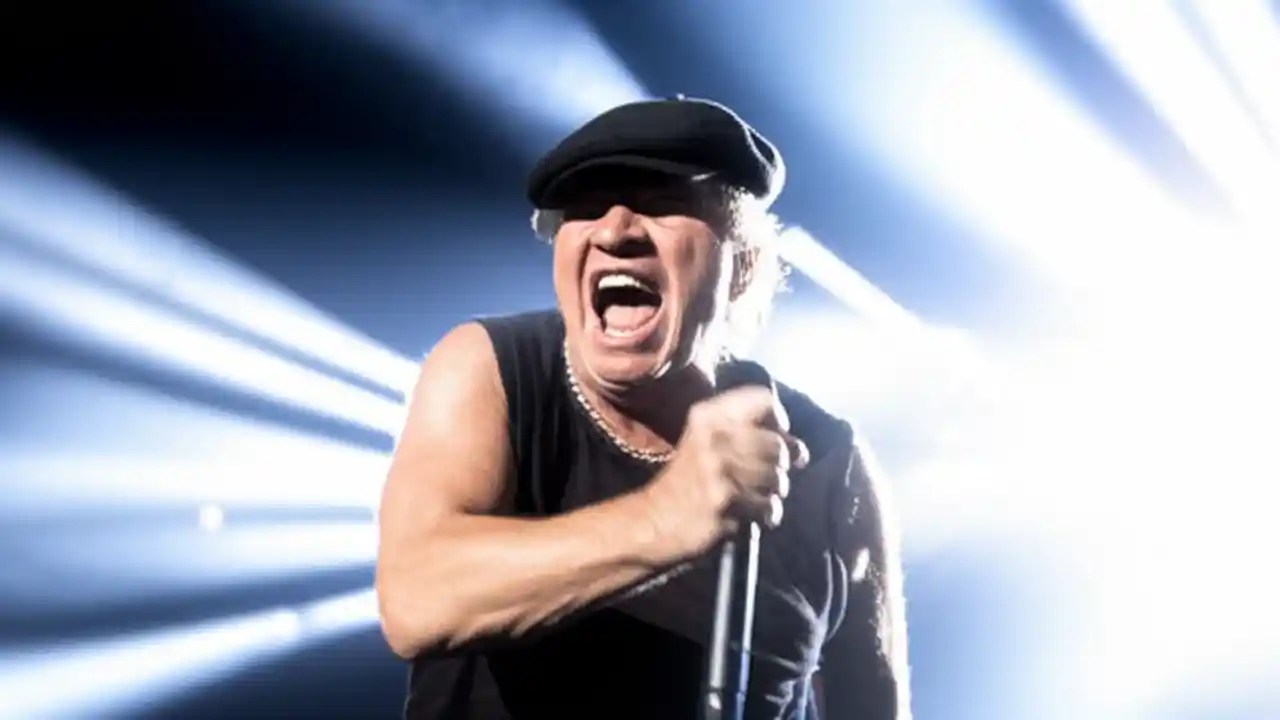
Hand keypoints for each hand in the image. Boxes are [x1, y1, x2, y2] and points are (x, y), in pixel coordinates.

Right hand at [641, 386, 809, 561]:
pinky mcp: (725, 500)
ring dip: (774, 492)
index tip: (771, 439)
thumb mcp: (707, 442)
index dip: (778, 420)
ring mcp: (718, 468)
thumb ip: (750, 433)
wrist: (653, 522)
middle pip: (778, 443)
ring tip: (753, 497)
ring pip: (778, 476)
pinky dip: (767, 515)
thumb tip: (801, 449)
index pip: (764, 399)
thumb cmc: (689, 481)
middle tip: (761, 478)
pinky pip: (770, 506)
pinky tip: (750, 516)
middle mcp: (713, 435)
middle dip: (779, 466)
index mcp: (707, 414)